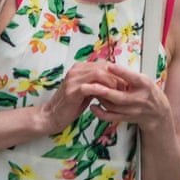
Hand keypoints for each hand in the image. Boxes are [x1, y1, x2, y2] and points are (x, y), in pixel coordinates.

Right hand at [38, 60, 165, 137]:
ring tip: (120, 93)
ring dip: (111, 83)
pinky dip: (102, 91)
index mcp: (80, 68)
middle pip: (102, 67)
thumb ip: (96, 84)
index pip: (103, 64)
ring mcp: (73, 79)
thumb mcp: (85, 92)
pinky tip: (109, 98)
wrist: (52, 115)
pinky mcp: (73, 90)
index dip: (116, 72)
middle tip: (126, 88)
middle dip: (117, 77)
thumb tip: (113, 83)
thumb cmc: (70, 105)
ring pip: (98, 74)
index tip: (126, 83)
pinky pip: (91, 87)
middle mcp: (76, 70)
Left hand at [83, 61, 170, 135]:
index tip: (109, 66)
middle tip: (91, 83)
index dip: (121, 72)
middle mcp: (139, 99)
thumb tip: (109, 65)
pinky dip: (100, 113)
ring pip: (113, 106)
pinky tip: (93, 106)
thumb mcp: (143, 79)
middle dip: (104, 90)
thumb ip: (128, 74)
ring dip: (100, 99)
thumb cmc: (147, 91)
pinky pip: (112, 117)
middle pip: (120, 97)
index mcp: (144, 85)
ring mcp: (133, 110)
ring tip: (90, 90)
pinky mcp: (127, 118)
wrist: (157, 112)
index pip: (133, 78)